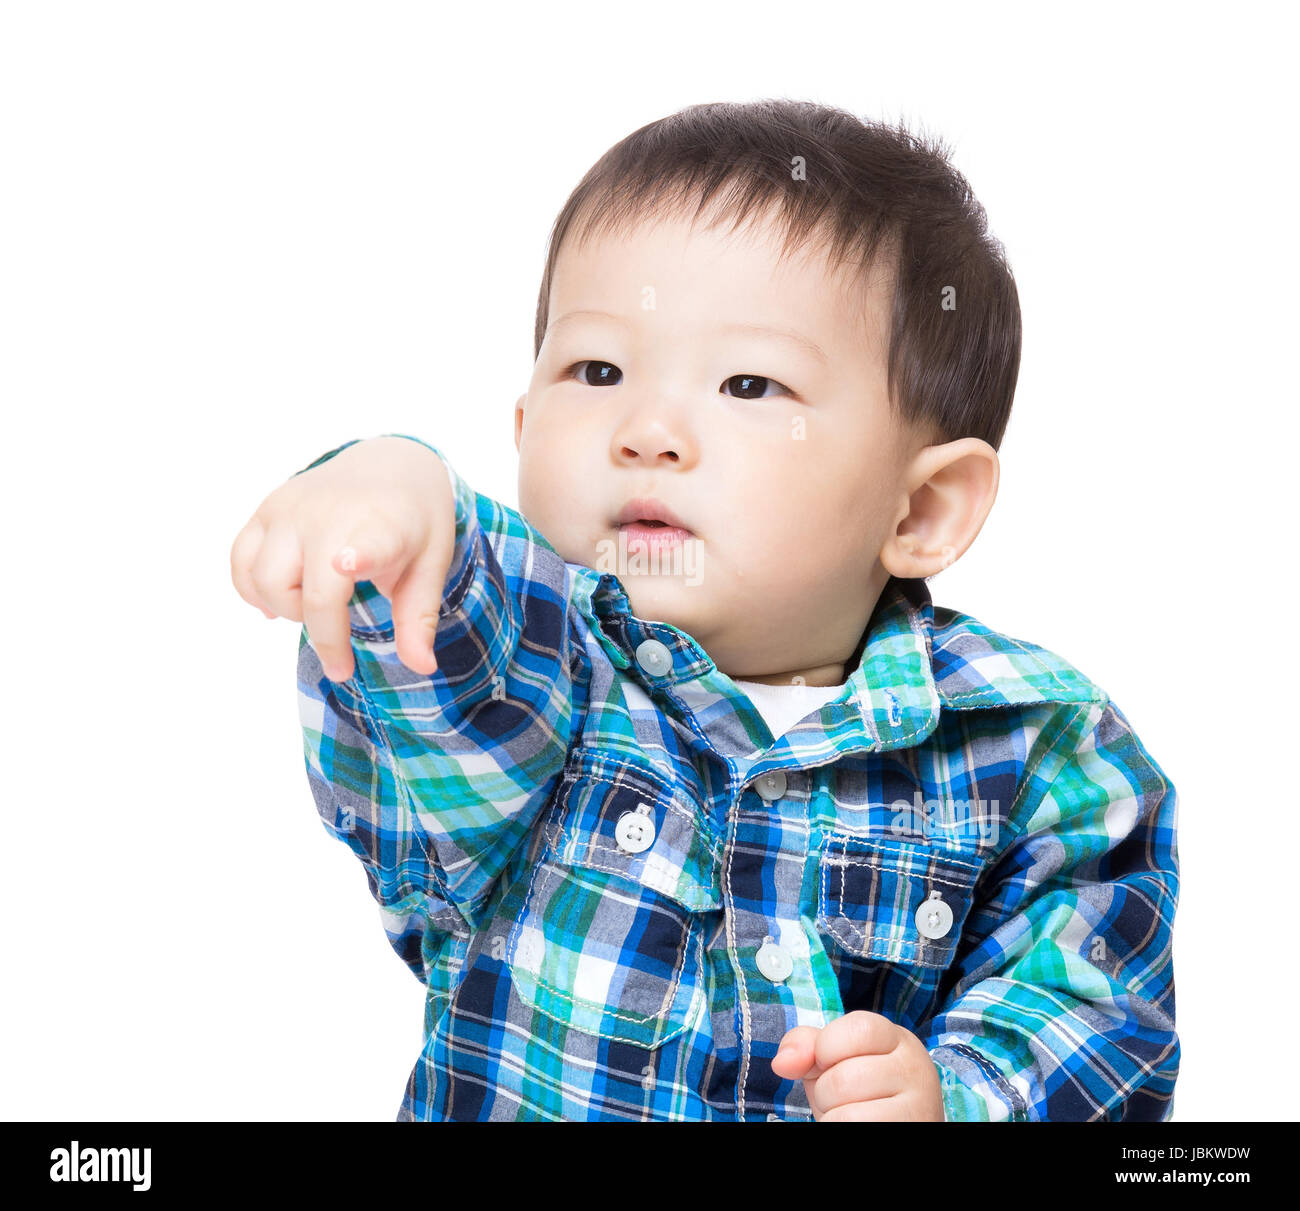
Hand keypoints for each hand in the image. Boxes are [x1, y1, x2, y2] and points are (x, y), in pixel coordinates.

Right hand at [229, 436, 455, 681]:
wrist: (390, 463)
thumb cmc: (413, 522)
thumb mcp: (431, 565)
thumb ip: (419, 618)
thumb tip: (421, 668)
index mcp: (382, 526)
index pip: (366, 543)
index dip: (356, 556)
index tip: (345, 564)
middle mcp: (329, 514)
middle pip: (305, 592)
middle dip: (321, 634)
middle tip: (341, 641)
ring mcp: (290, 508)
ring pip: (262, 580)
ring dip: (284, 608)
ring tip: (316, 603)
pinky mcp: (266, 508)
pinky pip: (240, 561)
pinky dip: (253, 589)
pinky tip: (281, 595)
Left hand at [771, 1010, 944, 1120]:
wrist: (889, 1124)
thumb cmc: (856, 1092)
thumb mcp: (830, 1060)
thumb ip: (805, 1046)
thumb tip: (781, 1063)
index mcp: (897, 1039)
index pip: (858, 1028)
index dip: (827, 1047)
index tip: (827, 1060)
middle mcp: (915, 1069)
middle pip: (843, 1078)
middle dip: (825, 1093)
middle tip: (843, 1099)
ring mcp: (918, 1107)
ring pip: (846, 1114)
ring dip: (833, 1118)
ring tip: (852, 1115)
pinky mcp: (912, 1128)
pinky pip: (852, 1130)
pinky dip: (838, 1130)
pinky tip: (859, 1126)